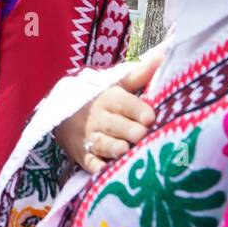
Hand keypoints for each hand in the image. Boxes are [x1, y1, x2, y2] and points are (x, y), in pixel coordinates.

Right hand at [54, 53, 162, 173]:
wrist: (63, 116)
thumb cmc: (101, 102)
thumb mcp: (116, 86)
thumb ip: (139, 75)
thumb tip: (163, 55)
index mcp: (108, 100)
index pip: (123, 103)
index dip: (137, 110)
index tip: (150, 117)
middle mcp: (98, 119)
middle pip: (114, 125)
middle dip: (128, 130)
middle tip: (141, 134)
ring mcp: (89, 139)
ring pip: (101, 143)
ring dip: (112, 147)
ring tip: (124, 150)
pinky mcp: (83, 157)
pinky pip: (90, 163)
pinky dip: (97, 168)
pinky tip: (106, 171)